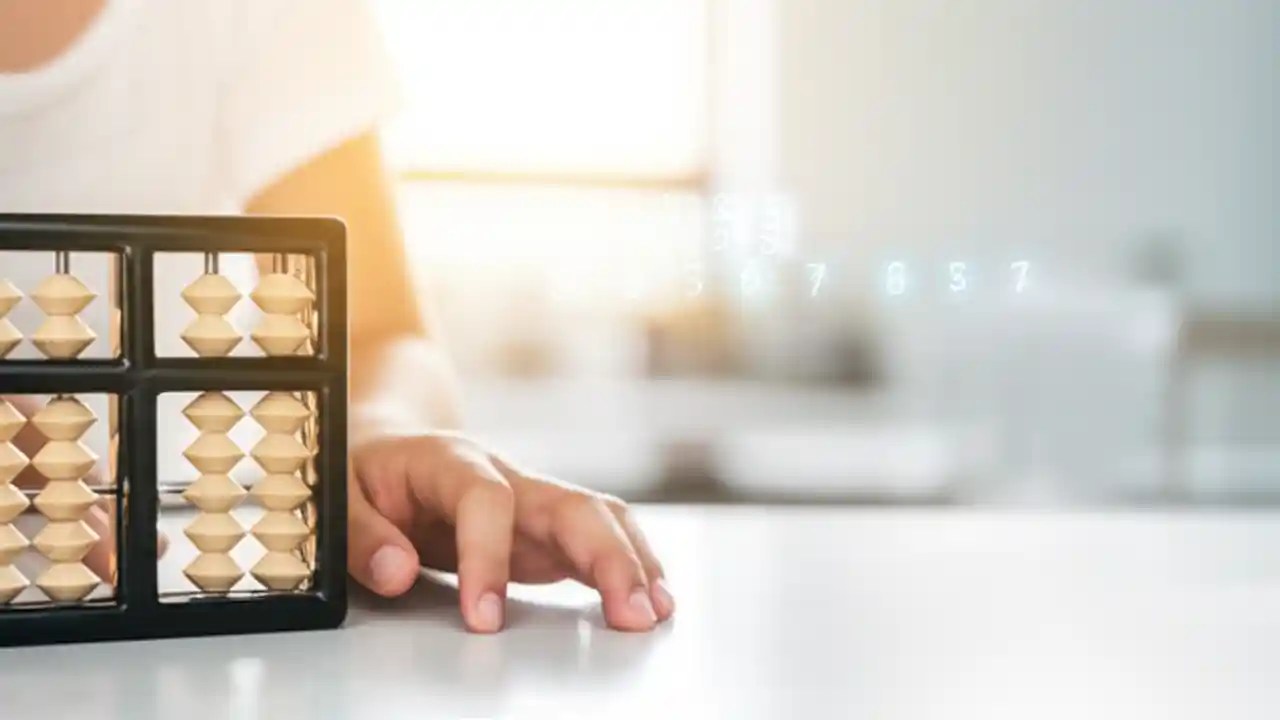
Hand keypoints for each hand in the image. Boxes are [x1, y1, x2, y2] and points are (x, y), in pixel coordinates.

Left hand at [347, 433, 674, 632]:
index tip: (482, 617)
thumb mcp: (340, 495)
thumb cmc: (365, 472)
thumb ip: (362, 534)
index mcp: (449, 460)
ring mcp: (532, 501)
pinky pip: (597, 539)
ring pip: (597, 517)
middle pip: (569, 503)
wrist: (388, 442)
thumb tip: (397, 572)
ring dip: (632, 561)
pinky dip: (628, 567)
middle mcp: (504, 475)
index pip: (485, 499)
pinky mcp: (544, 529)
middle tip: (626, 614)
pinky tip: (649, 601)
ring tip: (653, 611)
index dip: (487, 556)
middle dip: (605, 556)